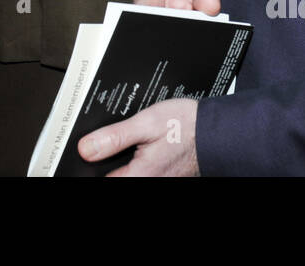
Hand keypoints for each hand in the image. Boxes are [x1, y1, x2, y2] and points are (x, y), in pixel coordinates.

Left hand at [78, 99, 199, 176]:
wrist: (218, 131)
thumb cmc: (187, 126)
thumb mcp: (146, 122)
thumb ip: (114, 137)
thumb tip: (86, 148)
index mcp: (140, 175)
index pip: (102, 179)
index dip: (93, 163)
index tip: (91, 151)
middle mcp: (149, 183)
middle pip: (115, 177)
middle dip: (109, 161)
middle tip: (113, 143)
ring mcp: (159, 181)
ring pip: (129, 174)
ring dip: (124, 161)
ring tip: (133, 143)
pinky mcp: (165, 177)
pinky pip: (141, 172)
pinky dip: (137, 161)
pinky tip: (142, 147)